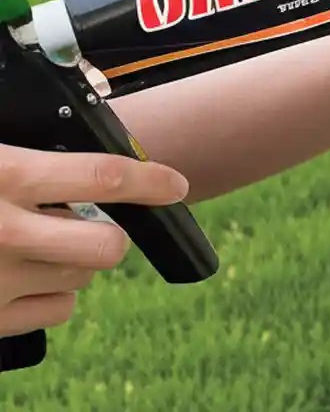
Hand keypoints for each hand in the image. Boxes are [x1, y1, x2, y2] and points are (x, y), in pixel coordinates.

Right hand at [0, 144, 188, 336]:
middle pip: (107, 246)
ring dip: (73, 261)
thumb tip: (86, 157)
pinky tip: (25, 275)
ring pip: (82, 277)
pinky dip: (51, 294)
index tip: (175, 185)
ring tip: (34, 243)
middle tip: (91, 225)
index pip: (103, 178)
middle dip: (112, 235)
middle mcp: (6, 232)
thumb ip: (30, 159)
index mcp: (6, 176)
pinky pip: (56, 310)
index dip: (151, 181)